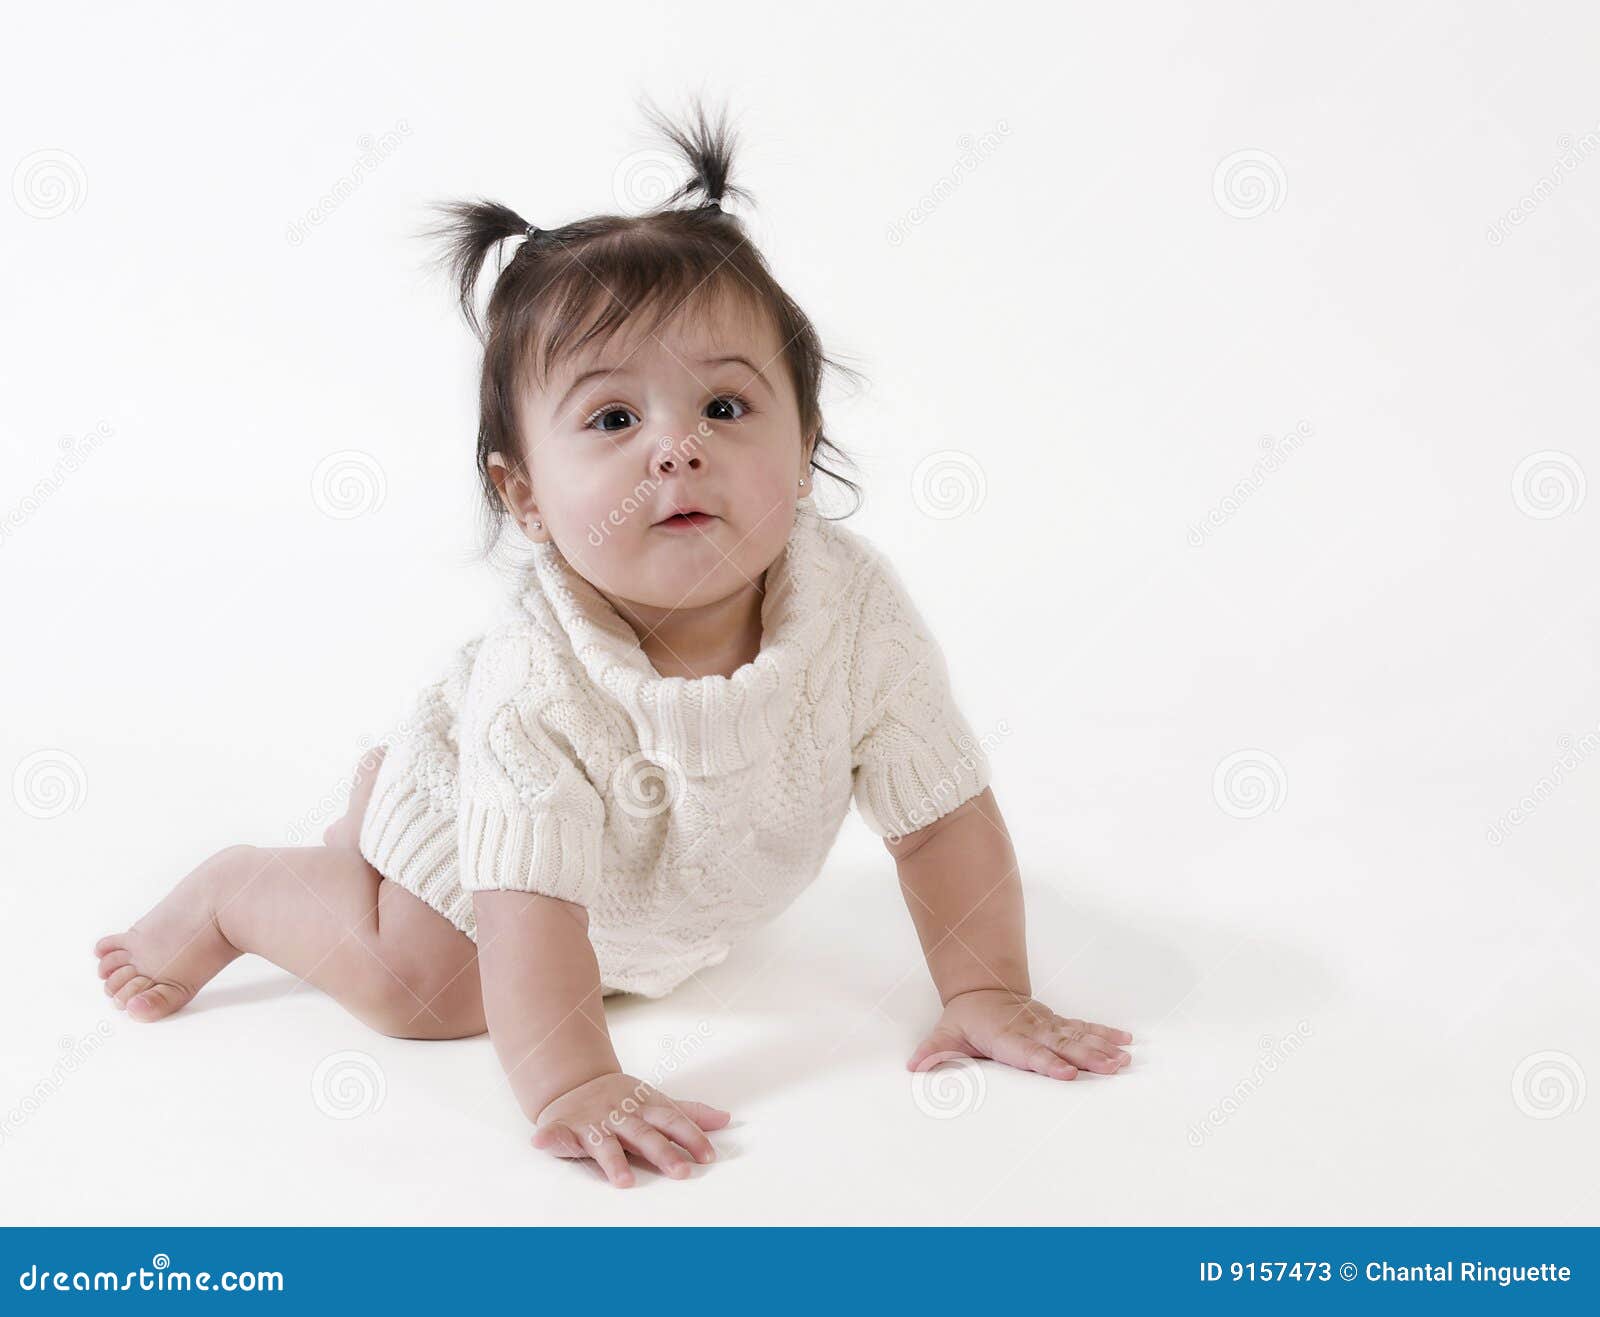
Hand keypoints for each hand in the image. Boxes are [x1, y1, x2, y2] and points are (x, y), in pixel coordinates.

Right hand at [530, 1072, 729, 1187]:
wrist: (575, 1083)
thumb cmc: (622, 1101)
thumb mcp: (655, 1102)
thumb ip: (688, 1114)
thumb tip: (725, 1120)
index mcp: (644, 1107)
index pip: (672, 1121)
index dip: (690, 1136)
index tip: (707, 1156)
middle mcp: (620, 1114)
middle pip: (644, 1135)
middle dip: (662, 1152)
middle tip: (681, 1172)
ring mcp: (592, 1121)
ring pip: (603, 1142)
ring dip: (612, 1161)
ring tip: (624, 1181)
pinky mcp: (563, 1127)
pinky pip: (554, 1132)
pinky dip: (548, 1137)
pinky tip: (542, 1142)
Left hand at [907, 988, 1133, 1079]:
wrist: (983, 989)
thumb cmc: (966, 1019)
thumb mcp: (945, 1034)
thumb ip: (933, 1051)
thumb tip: (914, 1066)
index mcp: (1007, 1036)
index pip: (1029, 1052)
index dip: (1047, 1062)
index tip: (1067, 1073)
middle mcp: (1032, 1030)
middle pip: (1062, 1045)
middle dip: (1088, 1057)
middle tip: (1112, 1067)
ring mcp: (1049, 1026)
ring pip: (1079, 1036)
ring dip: (1103, 1048)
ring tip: (1125, 1059)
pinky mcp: (1059, 1025)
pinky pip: (1085, 1028)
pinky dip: (1106, 1034)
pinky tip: (1127, 1042)